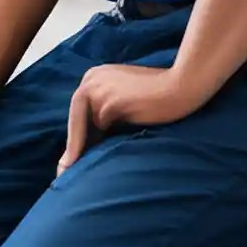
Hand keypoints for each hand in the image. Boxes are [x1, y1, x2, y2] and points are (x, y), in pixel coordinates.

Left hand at [58, 64, 201, 175]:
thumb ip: (108, 108)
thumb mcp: (126, 97)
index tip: (70, 158)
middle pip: (76, 118)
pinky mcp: (108, 103)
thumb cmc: (160, 95)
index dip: (77, 135)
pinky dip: (98, 146)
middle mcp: (91, 79)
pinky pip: (100, 130)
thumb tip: (94, 139)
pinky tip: (93, 162)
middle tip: (64, 170)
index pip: (79, 110)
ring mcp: (98, 89)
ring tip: (74, 171)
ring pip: (86, 126)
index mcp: (94, 76)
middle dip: (73, 145)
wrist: (182, 86)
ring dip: (83, 148)